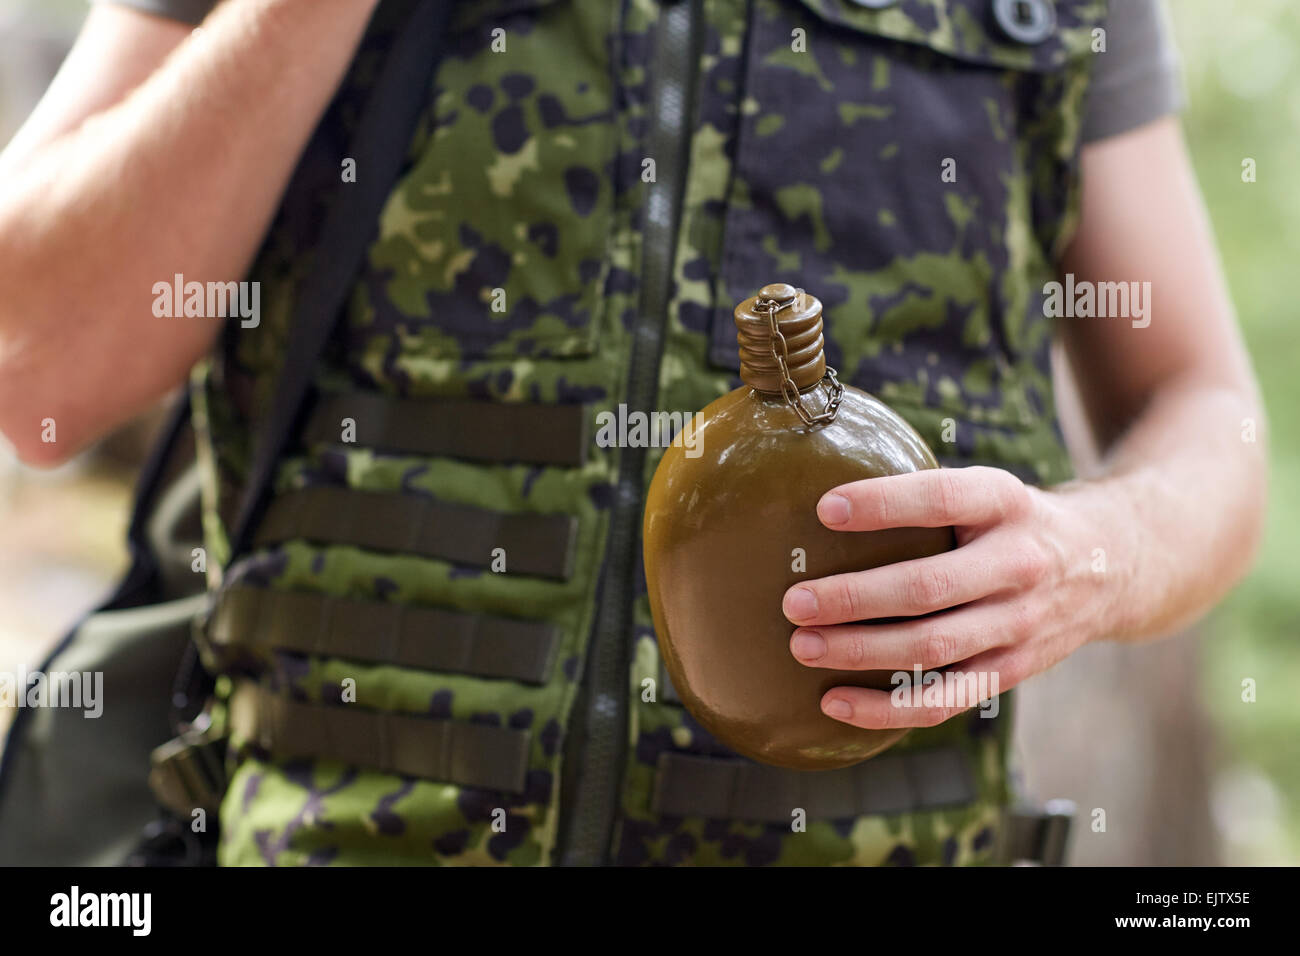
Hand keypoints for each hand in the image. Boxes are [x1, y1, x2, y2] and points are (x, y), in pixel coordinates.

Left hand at [783, 466, 1126, 729]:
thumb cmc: (1013, 521)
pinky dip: (886, 708)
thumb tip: (822, 502)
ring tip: (802, 646)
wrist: (1112, 564)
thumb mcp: (989, 489)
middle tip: (794, 601)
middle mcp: (1019, 564)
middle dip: (854, 597)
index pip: (942, 499)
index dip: (883, 504)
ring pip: (933, 648)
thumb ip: (928, 497)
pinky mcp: (1012, 670)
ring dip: (861, 652)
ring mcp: (1021, 623)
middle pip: (929, 587)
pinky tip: (834, 702)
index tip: (824, 509)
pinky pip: (945, 699)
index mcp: (1006, 503)